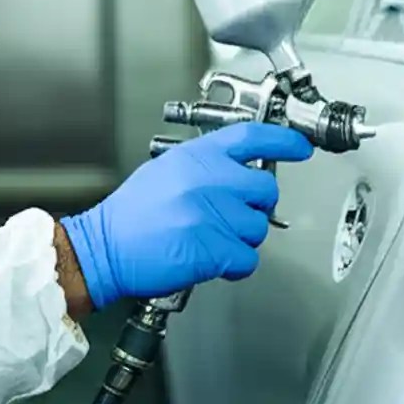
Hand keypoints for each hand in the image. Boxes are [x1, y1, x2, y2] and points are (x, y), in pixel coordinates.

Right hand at [59, 123, 312, 309]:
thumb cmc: (131, 214)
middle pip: (266, 190)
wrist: (103, 247)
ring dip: (241, 239)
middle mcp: (207, 180)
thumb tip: (239, 171)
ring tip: (211, 239)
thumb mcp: (166, 170)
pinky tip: (213, 260)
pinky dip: (235, 265)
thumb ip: (204, 166)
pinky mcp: (211, 248)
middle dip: (258, 207)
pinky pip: (247, 259)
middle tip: (236, 215)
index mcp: (196, 156)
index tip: (300, 146)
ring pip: (258, 229)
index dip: (283, 140)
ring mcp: (211, 214)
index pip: (252, 138)